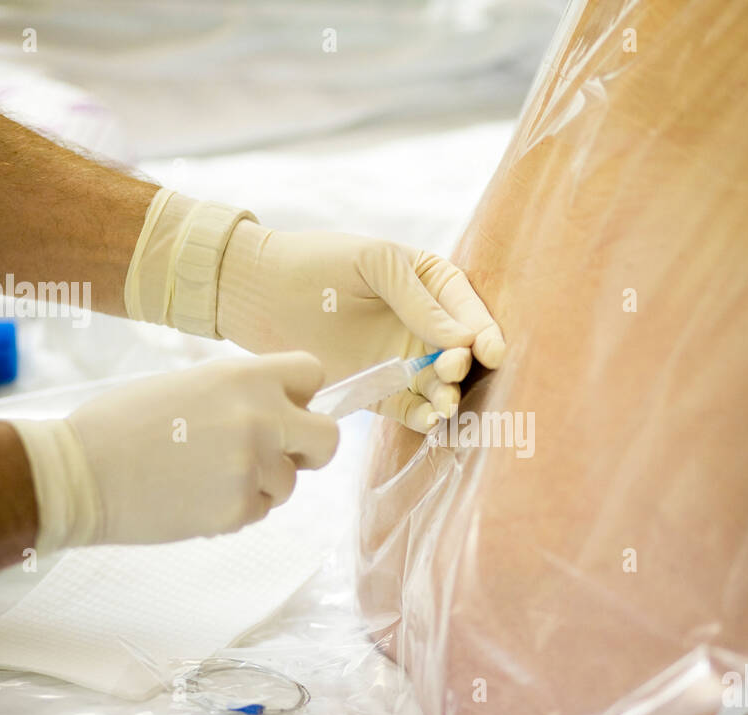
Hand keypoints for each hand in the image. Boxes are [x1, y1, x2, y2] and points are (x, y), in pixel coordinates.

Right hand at [10, 352, 338, 549]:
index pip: (313, 374)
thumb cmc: (123, 424)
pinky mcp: (238, 508)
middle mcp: (260, 417)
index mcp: (246, 376)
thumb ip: (242, 394)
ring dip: (260, 484)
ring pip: (289, 483)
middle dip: (309, 450)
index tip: (289, 409)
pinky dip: (233, 510)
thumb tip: (283, 410)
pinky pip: (258, 511)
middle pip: (328, 438)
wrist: (78, 473)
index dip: (303, 394)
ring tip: (204, 476)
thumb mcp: (190, 385)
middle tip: (281, 456)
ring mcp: (253, 465)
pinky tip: (192, 498)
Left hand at [122, 189, 505, 432]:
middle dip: (464, 365)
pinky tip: (428, 419)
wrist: (260, 291)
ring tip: (442, 402)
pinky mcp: (379, 391)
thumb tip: (464, 341)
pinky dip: (423, 418)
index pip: (470, 311)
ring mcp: (404, 361)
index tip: (487, 351)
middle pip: (463, 354)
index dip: (484, 332)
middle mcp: (425, 326)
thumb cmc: (318, 262)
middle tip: (450, 368)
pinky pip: (412, 410)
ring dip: (448, 396)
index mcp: (432, 285)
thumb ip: (419, 300)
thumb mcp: (375, 264)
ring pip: (441, 386)